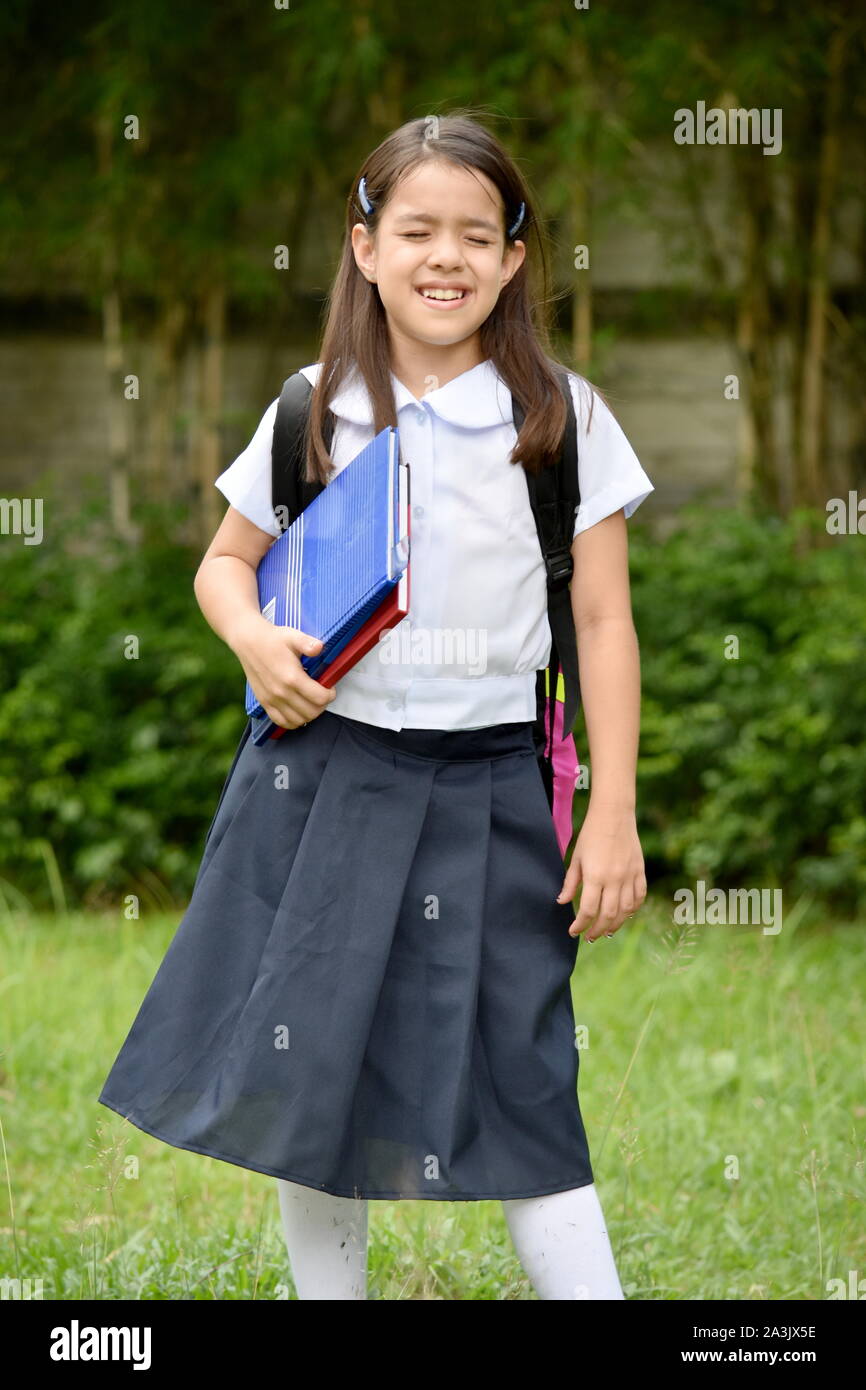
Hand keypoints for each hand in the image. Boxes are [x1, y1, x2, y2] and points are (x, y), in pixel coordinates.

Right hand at [231, 616, 336, 729]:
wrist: (249, 642)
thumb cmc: (273, 639)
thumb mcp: (293, 636)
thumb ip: (307, 643)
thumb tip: (319, 647)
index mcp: (292, 677)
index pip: (320, 698)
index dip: (330, 695)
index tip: (330, 688)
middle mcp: (281, 692)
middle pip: (312, 712)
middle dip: (322, 705)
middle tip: (322, 695)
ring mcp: (271, 700)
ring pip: (298, 720)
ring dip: (309, 714)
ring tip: (311, 702)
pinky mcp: (264, 702)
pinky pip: (281, 722)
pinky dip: (293, 721)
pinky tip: (297, 710)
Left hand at [556, 803, 646, 942]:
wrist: (614, 814)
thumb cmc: (590, 834)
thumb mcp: (576, 858)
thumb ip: (570, 883)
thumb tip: (562, 902)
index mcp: (595, 876)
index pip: (588, 910)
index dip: (580, 925)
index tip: (573, 931)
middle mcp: (615, 879)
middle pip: (608, 915)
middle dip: (598, 930)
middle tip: (590, 937)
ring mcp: (630, 876)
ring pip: (626, 910)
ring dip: (616, 924)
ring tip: (606, 931)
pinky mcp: (640, 871)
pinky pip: (639, 897)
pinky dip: (633, 909)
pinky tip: (625, 915)